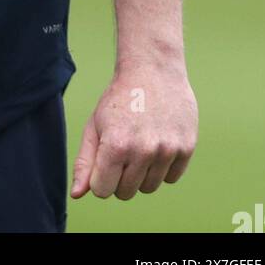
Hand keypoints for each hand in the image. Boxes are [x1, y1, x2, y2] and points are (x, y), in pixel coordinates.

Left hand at [70, 64, 197, 200]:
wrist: (153, 70)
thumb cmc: (119, 99)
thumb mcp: (95, 125)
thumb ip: (85, 162)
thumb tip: (78, 195)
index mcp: (115, 145)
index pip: (102, 190)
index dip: (101, 177)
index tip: (104, 159)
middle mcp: (143, 150)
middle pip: (126, 193)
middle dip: (120, 177)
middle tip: (123, 149)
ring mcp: (167, 150)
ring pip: (149, 188)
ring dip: (142, 173)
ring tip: (140, 144)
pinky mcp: (186, 148)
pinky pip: (171, 178)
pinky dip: (163, 167)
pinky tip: (158, 142)